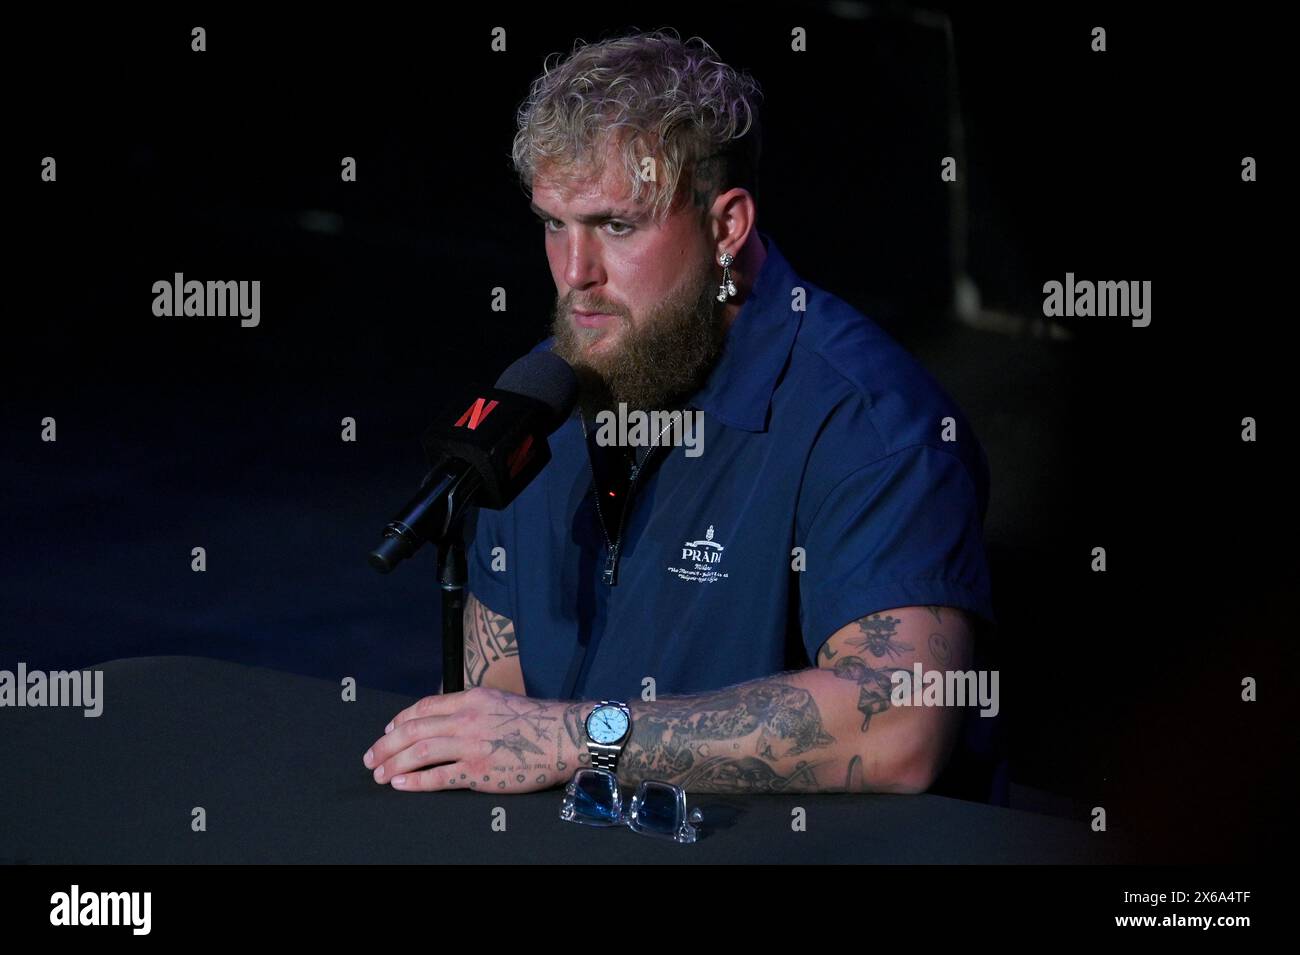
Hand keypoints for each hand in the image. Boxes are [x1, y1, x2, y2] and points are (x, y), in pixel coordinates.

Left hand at [361, 687, 580, 793]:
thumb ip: (473, 708)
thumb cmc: (536, 721)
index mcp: (472, 698)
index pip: (425, 706)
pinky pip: (438, 777)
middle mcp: (467, 719)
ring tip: (379, 774)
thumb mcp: (500, 702)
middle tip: (371, 756)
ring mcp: (472, 745)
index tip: (388, 731)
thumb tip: (447, 720)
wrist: (564, 736)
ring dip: (393, 763)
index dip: (400, 720)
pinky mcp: (479, 771)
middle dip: (386, 744)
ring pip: (419, 752)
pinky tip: (400, 783)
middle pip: (413, 729)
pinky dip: (414, 781)